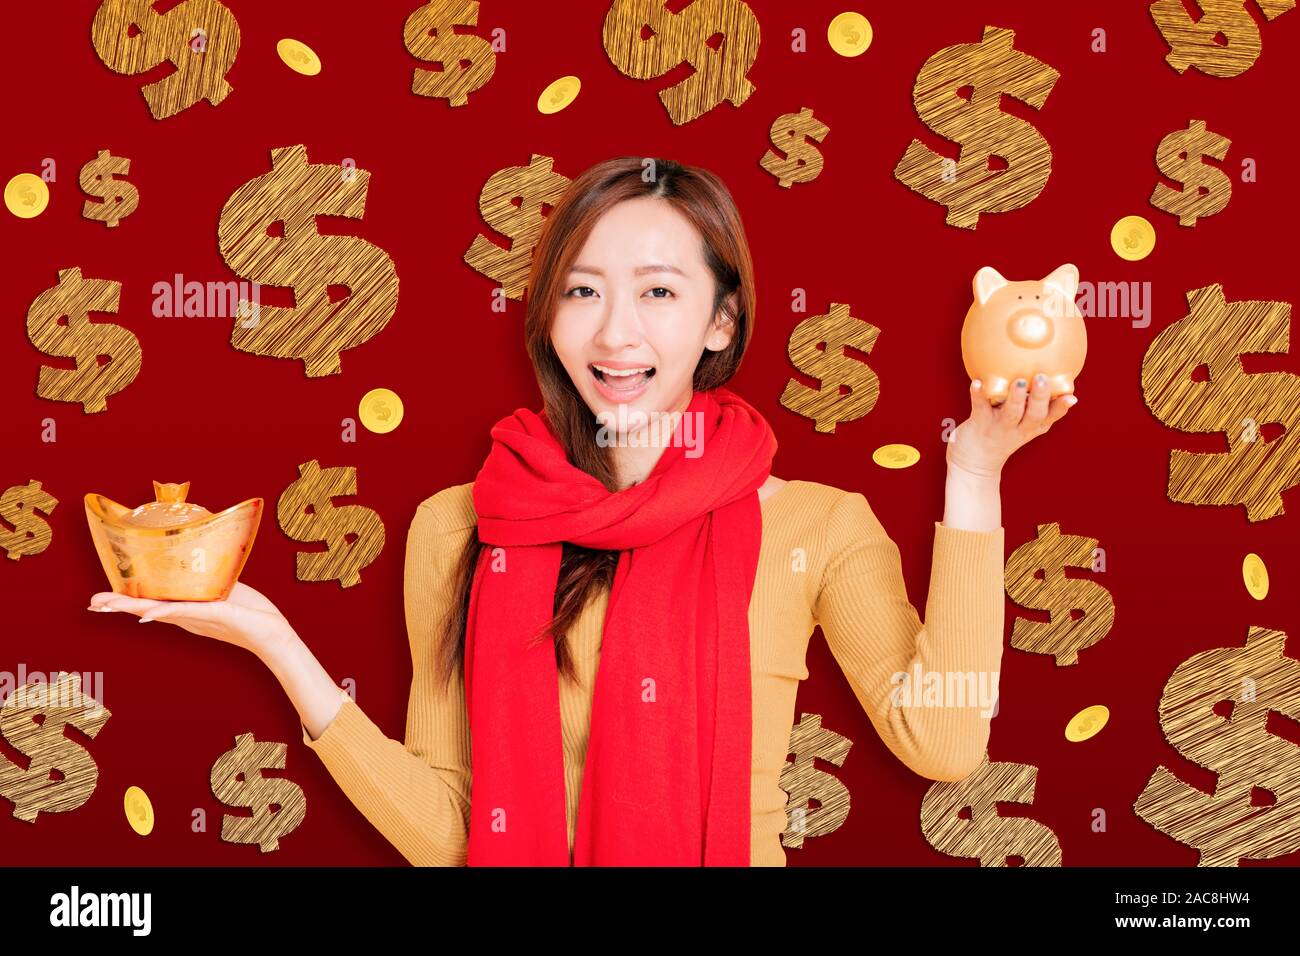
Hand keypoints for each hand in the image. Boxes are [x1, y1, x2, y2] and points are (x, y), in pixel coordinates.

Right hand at [87, 581, 294, 659]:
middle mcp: (189, 616)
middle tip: (92, 603)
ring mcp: (200, 616)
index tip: (101, 598)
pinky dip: (168, 611)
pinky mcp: (217, 614)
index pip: (152, 602)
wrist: (274, 634)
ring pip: (161, 610)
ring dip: (133, 606)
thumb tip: (196, 564)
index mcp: (188, 609)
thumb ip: (208, 583)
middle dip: (119, 604)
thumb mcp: (225, 592)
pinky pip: (188, 611)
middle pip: (147, 608)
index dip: (127, 599)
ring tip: (106, 605)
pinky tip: (148, 613)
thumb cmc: (252, 613)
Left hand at [946, 373, 1077, 477]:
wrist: (975, 462)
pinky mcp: (979, 422)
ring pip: (1011, 413)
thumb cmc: (1003, 434)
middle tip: (1042, 378)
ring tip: (1019, 382)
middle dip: (1040, 398)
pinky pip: (979, 407)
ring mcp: (998, 426)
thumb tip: (1058, 380)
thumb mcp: (1027, 425)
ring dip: (1016, 398)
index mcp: (1032, 427)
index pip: (1051, 417)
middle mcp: (1018, 428)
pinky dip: (978, 394)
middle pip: (1034, 415)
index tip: (1070, 397)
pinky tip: (977, 383)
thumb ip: (1039, 406)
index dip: (1061, 408)